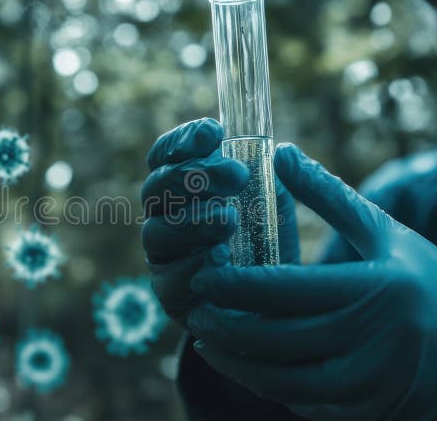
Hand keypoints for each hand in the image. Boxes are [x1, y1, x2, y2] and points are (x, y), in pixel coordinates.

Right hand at [141, 119, 298, 325]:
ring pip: (157, 232)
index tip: (213, 132)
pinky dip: (193, 265)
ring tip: (229, 219)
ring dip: (193, 220)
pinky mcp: (170, 295)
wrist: (270, 304)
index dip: (182, 141)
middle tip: (235, 175)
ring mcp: (163, 257)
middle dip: (194, 176)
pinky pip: (170, 278)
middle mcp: (164, 218)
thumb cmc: (264, 243)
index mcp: (181, 189)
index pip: (165, 157)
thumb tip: (280, 152)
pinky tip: (219, 258)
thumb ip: (268, 177)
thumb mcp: (270, 204)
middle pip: (156, 188)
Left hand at [187, 143, 436, 420]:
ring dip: (236, 362)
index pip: (286, 290)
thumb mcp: (385, 233)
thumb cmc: (429, 284)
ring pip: (281, 380)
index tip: (203, 277)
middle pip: (275, 338)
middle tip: (195, 309)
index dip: (236, 287)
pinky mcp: (364, 411)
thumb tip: (281, 153)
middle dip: (225, 326)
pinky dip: (267, 385)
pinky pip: (302, 403)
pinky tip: (246, 365)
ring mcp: (370, 384)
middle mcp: (373, 342)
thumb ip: (328, 195)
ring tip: (207, 340)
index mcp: (375, 290)